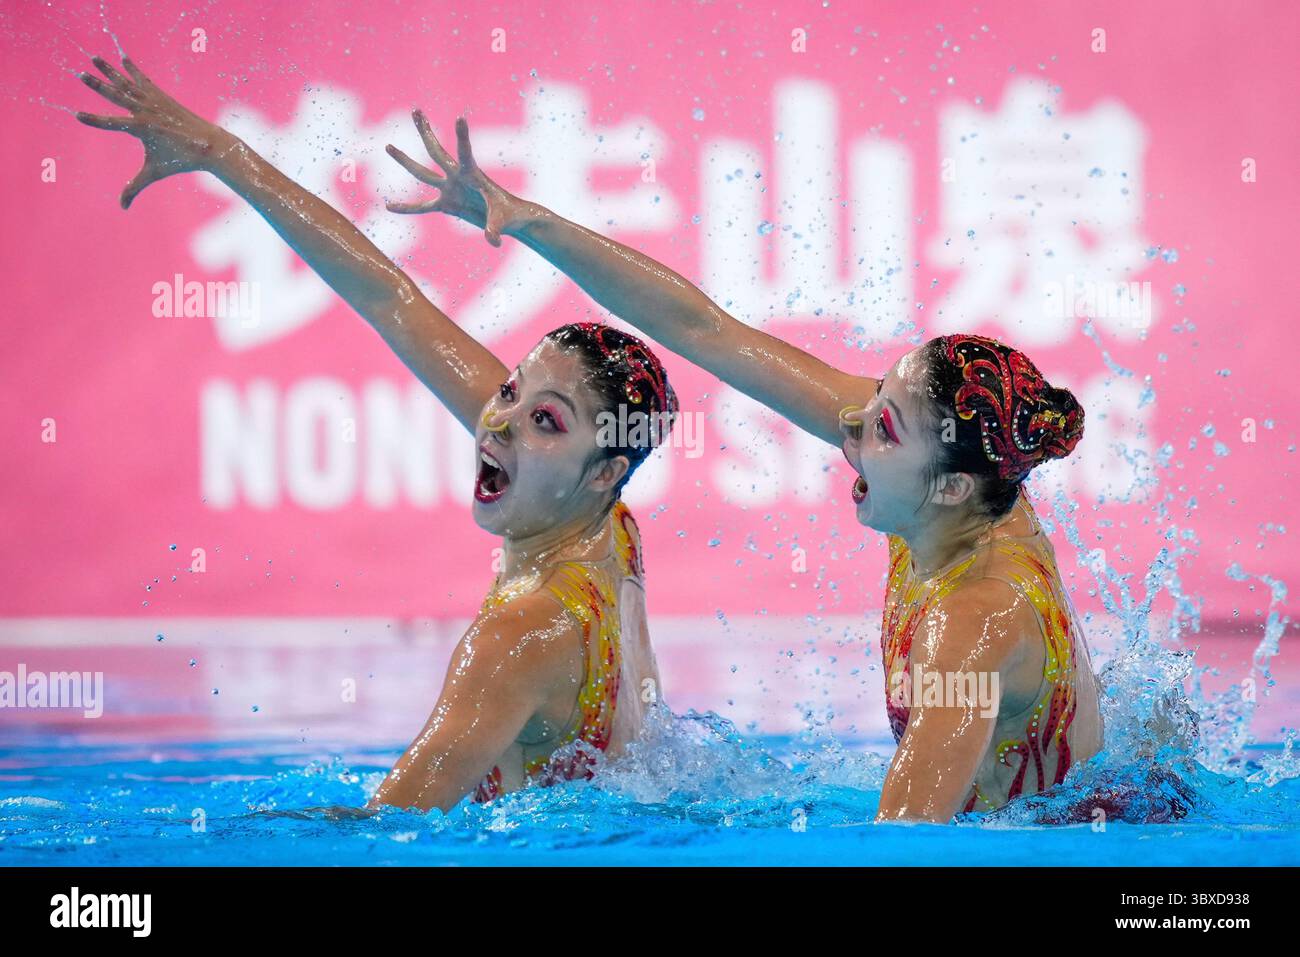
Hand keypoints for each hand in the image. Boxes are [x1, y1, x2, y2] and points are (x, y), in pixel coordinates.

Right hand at [75, 54, 236, 208]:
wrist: (210, 145)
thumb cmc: (181, 161)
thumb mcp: (155, 173)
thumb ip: (135, 187)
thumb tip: (123, 208)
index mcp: (141, 128)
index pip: (111, 123)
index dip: (93, 121)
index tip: (76, 115)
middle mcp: (146, 111)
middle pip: (116, 96)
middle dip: (96, 85)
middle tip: (79, 74)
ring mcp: (154, 102)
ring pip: (127, 83)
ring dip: (110, 70)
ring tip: (94, 57)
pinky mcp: (163, 97)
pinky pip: (144, 81)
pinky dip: (133, 70)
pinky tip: (124, 58)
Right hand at [385, 112, 528, 246]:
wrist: (508, 220)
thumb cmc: (509, 215)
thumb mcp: (501, 221)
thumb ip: (494, 229)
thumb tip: (492, 240)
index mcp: (473, 175)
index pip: (465, 152)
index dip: (462, 137)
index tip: (460, 118)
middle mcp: (457, 177)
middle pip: (436, 151)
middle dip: (425, 132)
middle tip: (415, 110)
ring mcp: (449, 190)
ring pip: (423, 173)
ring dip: (405, 160)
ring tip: (388, 145)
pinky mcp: (446, 205)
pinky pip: (422, 207)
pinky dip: (407, 208)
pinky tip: (389, 205)